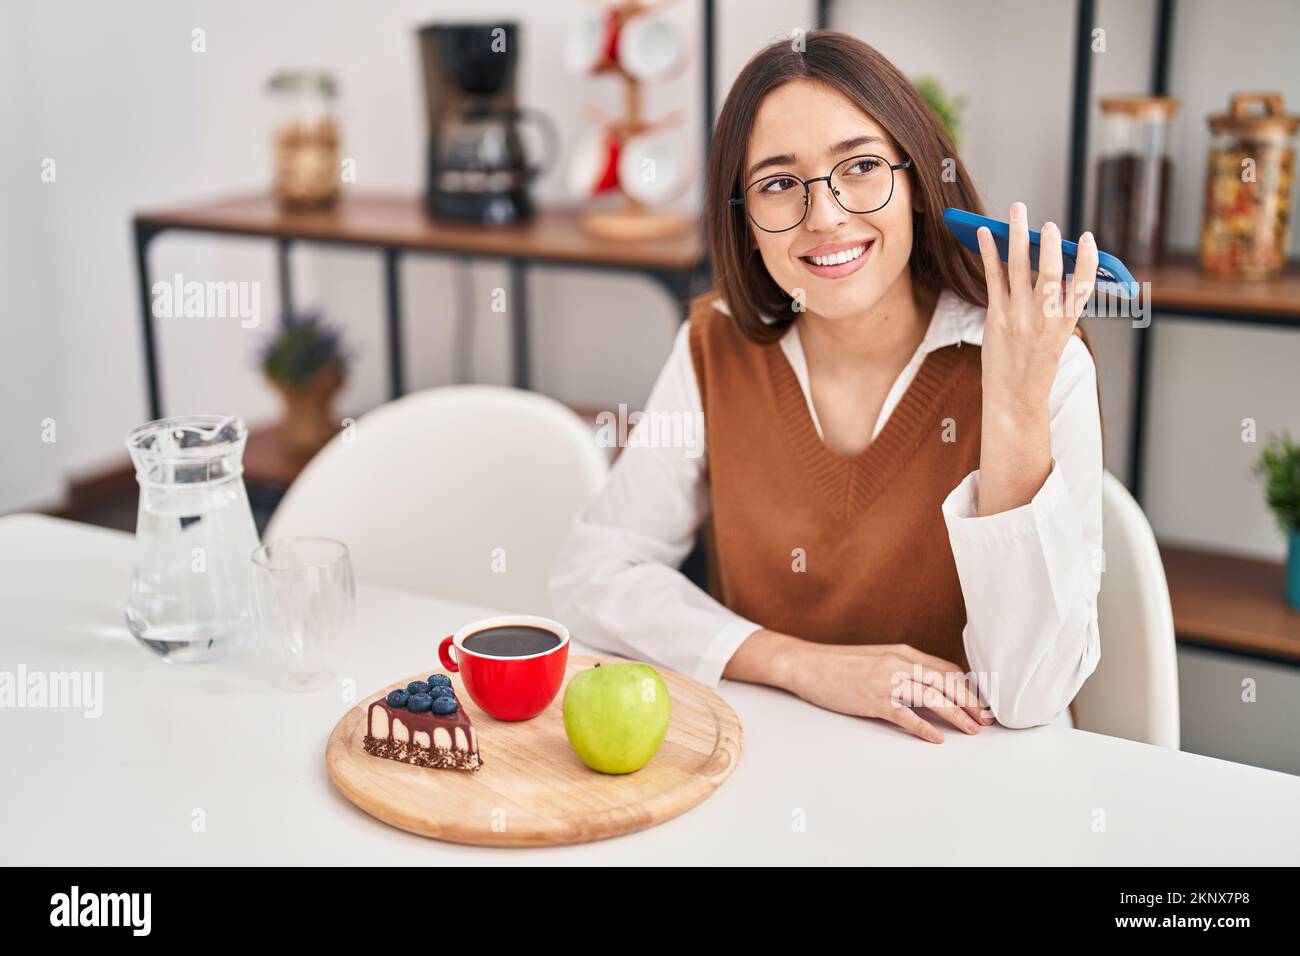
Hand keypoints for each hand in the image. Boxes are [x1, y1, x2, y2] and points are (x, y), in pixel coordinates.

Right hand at [787, 642, 992, 742]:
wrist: (806, 663)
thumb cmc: (839, 665)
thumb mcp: (877, 659)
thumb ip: (903, 668)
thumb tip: (931, 686)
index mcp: (902, 652)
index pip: (946, 669)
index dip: (968, 687)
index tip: (982, 703)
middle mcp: (898, 663)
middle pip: (946, 682)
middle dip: (971, 701)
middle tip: (986, 719)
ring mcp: (885, 680)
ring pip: (932, 696)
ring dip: (956, 714)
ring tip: (972, 729)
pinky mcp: (872, 698)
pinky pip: (904, 714)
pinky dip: (923, 727)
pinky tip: (936, 738)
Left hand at [972, 202, 1097, 515]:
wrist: (1015, 399)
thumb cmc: (1035, 368)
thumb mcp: (1057, 339)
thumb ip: (1058, 307)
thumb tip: (1052, 272)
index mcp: (1067, 322)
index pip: (1084, 284)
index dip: (1088, 259)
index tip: (1087, 238)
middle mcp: (1045, 317)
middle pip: (1050, 270)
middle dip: (1049, 243)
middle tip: (1049, 223)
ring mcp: (1020, 317)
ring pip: (1020, 267)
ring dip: (1018, 236)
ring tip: (1017, 211)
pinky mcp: (997, 318)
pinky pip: (993, 278)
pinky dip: (990, 253)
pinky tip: (986, 234)